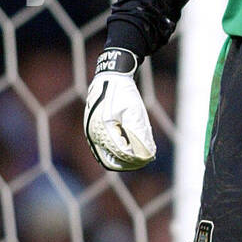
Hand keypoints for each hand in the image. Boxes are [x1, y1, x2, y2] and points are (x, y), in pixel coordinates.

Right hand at [84, 48, 156, 170]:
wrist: (110, 77)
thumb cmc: (124, 93)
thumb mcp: (135, 111)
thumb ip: (140, 133)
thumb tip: (148, 154)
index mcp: (102, 129)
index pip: (120, 154)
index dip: (136, 159)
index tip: (149, 158)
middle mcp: (94, 134)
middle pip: (111, 160)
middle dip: (129, 163)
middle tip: (145, 160)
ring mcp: (92, 133)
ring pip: (107, 156)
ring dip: (123, 159)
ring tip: (141, 155)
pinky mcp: (94, 131)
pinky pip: (104, 150)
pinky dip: (117, 153)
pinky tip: (132, 148)